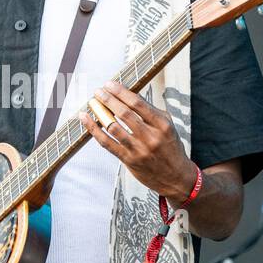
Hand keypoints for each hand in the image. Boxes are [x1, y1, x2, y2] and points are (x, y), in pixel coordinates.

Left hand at [77, 80, 199, 201]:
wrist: (175, 178)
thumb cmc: (170, 148)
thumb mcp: (167, 126)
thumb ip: (150, 111)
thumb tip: (128, 94)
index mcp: (162, 125)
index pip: (138, 104)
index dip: (121, 92)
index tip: (110, 84)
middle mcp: (150, 137)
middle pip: (124, 113)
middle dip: (108, 99)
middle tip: (98, 91)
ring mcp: (138, 150)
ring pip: (113, 127)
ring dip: (99, 112)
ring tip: (92, 103)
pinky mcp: (128, 160)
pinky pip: (107, 143)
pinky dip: (94, 130)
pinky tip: (86, 120)